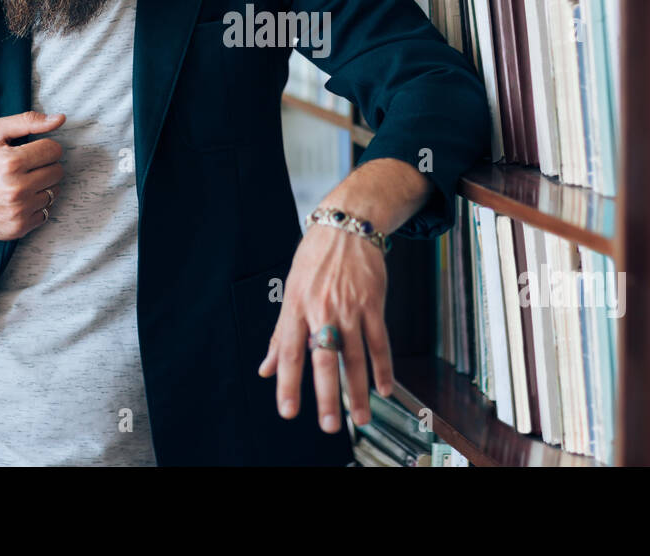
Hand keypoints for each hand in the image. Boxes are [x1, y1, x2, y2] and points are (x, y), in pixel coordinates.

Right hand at [0, 111, 65, 240]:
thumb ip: (28, 121)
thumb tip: (59, 119)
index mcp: (11, 162)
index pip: (54, 150)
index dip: (43, 148)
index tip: (31, 152)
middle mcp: (17, 189)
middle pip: (57, 171)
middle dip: (45, 166)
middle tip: (26, 167)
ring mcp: (18, 211)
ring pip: (54, 192)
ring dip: (42, 186)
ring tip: (22, 182)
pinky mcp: (19, 227)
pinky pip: (46, 212)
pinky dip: (36, 204)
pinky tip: (21, 199)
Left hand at [257, 224, 393, 432]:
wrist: (348, 226)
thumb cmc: (316, 257)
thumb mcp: (291, 290)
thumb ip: (280, 334)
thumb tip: (266, 368)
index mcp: (296, 307)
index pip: (290, 352)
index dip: (288, 383)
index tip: (288, 410)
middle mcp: (322, 310)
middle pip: (324, 359)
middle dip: (327, 395)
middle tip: (330, 424)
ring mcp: (350, 308)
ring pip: (355, 356)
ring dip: (358, 390)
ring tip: (360, 417)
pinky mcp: (373, 303)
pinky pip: (379, 341)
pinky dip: (383, 367)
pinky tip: (383, 387)